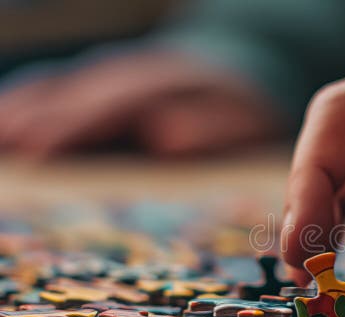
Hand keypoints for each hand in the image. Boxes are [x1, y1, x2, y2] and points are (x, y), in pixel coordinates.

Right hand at [0, 50, 284, 158]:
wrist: (244, 63)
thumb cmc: (242, 106)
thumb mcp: (241, 119)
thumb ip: (208, 128)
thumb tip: (170, 138)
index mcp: (156, 89)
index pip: (105, 110)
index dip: (69, 128)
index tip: (36, 149)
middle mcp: (125, 76)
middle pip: (69, 98)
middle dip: (31, 121)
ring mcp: (110, 72)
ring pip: (56, 89)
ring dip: (20, 110)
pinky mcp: (102, 78)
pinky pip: (58, 85)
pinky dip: (28, 98)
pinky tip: (5, 115)